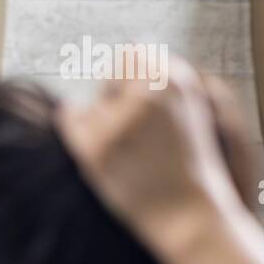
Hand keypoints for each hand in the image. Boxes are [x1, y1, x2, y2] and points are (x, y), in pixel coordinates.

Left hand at [56, 54, 255, 256]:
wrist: (189, 217)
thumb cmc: (192, 168)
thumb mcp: (193, 111)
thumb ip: (164, 81)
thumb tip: (131, 47)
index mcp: (176, 81)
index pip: (134, 51)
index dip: (133, 78)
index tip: (139, 103)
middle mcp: (146, 95)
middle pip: (110, 76)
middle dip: (115, 99)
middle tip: (133, 133)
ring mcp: (118, 122)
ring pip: (92, 104)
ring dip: (101, 122)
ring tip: (126, 151)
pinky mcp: (94, 147)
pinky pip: (70, 116)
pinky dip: (78, 130)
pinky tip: (100, 151)